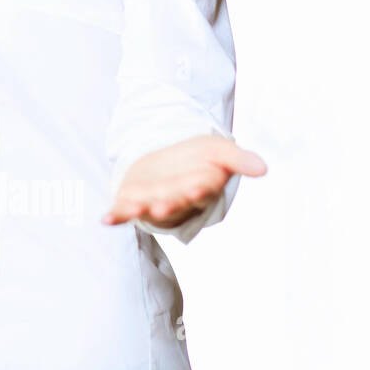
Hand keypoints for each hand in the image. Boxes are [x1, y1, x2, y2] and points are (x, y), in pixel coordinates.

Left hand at [104, 134, 266, 229]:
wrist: (171, 159)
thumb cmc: (199, 158)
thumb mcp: (219, 150)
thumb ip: (238, 159)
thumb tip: (264, 168)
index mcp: (200, 187)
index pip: (201, 188)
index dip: (199, 188)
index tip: (198, 185)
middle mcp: (178, 199)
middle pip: (175, 201)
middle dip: (170, 203)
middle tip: (163, 205)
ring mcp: (154, 202)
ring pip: (150, 209)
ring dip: (142, 210)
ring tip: (134, 210)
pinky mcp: (133, 201)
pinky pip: (123, 212)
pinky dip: (115, 216)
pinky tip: (106, 219)